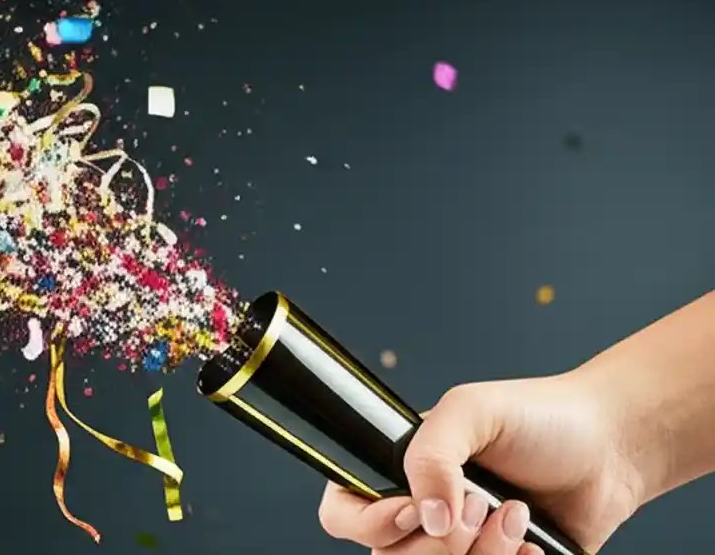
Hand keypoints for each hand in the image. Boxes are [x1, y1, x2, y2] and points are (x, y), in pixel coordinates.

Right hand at [316, 372, 645, 553]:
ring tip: (516, 517)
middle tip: (483, 503)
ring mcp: (459, 550)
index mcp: (398, 475)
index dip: (371, 522)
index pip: (343, 515)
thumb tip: (427, 517)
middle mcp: (421, 518)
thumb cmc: (539, 418)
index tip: (415, 510)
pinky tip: (533, 545)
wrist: (611, 447)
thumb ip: (430, 454)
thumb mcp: (472, 411)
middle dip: (444, 540)